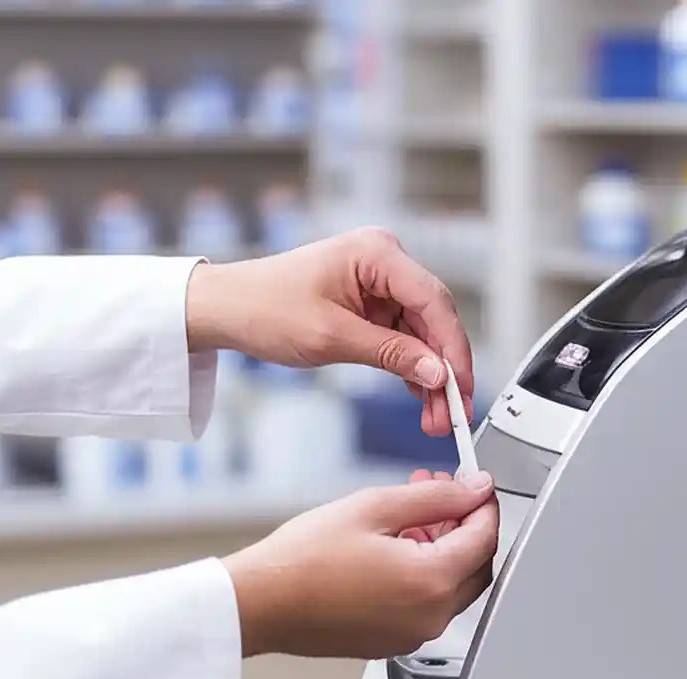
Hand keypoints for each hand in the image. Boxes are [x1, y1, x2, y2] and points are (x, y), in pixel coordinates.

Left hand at [185, 227, 472, 435]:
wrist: (226, 309)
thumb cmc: (264, 308)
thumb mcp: (331, 337)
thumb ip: (390, 354)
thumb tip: (436, 373)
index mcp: (376, 253)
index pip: (433, 300)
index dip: (453, 348)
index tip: (460, 386)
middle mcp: (383, 261)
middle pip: (432, 318)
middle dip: (442, 369)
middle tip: (450, 412)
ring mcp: (378, 282)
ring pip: (422, 333)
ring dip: (429, 374)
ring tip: (434, 417)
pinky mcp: (370, 303)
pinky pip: (403, 336)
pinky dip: (411, 367)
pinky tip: (420, 398)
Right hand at [224, 471, 498, 659]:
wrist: (263, 602)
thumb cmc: (304, 559)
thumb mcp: (375, 507)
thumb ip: (434, 496)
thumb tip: (472, 490)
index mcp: (431, 581)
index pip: (484, 538)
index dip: (483, 504)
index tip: (474, 486)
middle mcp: (430, 616)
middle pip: (475, 566)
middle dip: (465, 526)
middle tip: (441, 495)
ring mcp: (413, 633)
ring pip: (451, 585)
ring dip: (443, 547)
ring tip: (409, 515)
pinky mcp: (394, 640)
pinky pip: (426, 603)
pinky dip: (423, 573)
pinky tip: (395, 546)